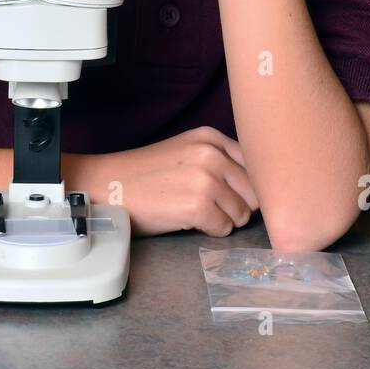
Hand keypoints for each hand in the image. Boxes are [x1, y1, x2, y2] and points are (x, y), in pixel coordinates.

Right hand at [75, 127, 259, 236]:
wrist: (109, 185)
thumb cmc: (147, 174)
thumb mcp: (187, 152)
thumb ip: (222, 160)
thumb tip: (259, 188)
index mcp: (211, 137)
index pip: (256, 166)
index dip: (248, 186)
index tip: (236, 194)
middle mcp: (212, 154)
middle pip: (255, 192)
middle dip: (239, 205)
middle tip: (213, 207)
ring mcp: (206, 180)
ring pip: (242, 213)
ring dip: (224, 219)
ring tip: (197, 211)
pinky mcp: (197, 207)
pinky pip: (224, 229)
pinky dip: (210, 231)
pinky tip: (189, 220)